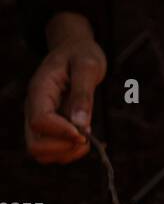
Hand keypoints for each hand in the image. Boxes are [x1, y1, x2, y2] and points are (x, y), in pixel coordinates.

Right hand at [25, 13, 105, 162]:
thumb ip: (83, 94)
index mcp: (40, 90)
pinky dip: (70, 152)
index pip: (39, 121)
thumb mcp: (88, 66)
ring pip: (42, 153)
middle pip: (35, 145)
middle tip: (86, 138)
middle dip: (63, 148)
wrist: (74, 49)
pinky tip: (86, 139)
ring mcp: (39, 119)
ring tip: (87, 138)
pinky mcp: (49, 127)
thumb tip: (80, 125)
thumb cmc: (80, 54)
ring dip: (67, 154)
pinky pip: (53, 151)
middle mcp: (34, 107)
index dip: (61, 133)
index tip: (84, 133)